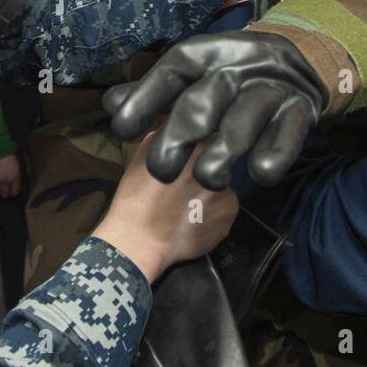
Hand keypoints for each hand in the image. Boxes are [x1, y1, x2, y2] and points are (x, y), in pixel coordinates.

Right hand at [0, 154, 21, 197]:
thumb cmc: (8, 155)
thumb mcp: (16, 165)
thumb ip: (16, 174)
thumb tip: (15, 181)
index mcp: (15, 177)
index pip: (15, 190)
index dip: (13, 192)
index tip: (12, 193)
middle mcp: (6, 180)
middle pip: (5, 193)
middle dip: (5, 194)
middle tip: (4, 194)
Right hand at [91, 132, 239, 281]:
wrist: (139, 238)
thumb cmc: (137, 194)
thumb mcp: (147, 152)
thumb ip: (171, 135)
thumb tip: (186, 127)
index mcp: (197, 142)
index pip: (213, 133)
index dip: (204, 143)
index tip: (194, 156)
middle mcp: (217, 161)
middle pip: (221, 157)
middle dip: (209, 165)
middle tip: (189, 181)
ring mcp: (227, 186)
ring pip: (224, 181)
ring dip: (212, 188)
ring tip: (190, 203)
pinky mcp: (230, 210)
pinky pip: (227, 203)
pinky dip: (216, 209)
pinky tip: (196, 217)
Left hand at [103, 32, 324, 190]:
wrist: (299, 58)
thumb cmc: (229, 75)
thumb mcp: (191, 75)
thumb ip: (151, 92)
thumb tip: (112, 106)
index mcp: (202, 56)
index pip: (169, 73)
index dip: (144, 100)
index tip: (122, 131)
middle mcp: (234, 68)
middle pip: (202, 102)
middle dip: (178, 137)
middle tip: (162, 172)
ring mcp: (269, 88)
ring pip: (243, 121)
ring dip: (223, 153)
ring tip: (207, 180)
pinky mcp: (299, 110)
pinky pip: (286, 135)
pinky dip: (273, 155)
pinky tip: (258, 174)